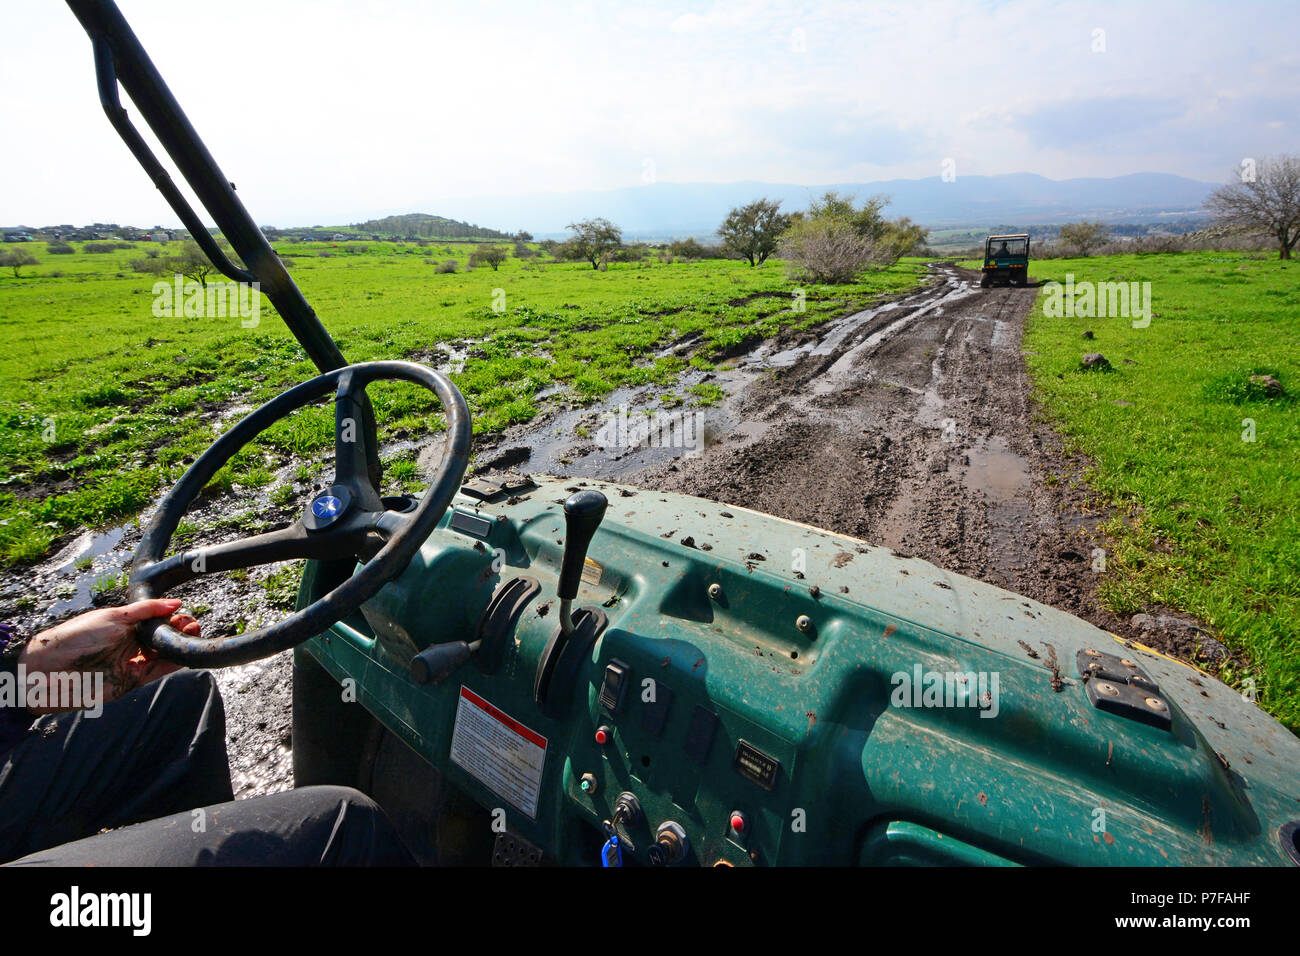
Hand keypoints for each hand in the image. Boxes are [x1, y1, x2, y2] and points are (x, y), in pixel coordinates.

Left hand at [17, 598, 198, 712]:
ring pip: (165, 653)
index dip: (172, 617)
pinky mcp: (133, 680)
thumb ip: (146, 610)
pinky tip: (186, 654)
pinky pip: (159, 670)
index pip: (156, 620)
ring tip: (194, 635)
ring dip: (181, 645)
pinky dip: (175, 663)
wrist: (51, 669)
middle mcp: (130, 643)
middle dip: (181, 630)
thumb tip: (176, 603)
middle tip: (193, 625)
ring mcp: (133, 661)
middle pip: (163, 636)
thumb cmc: (76, 637)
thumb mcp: (113, 616)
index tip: (186, 614)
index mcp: (125, 625)